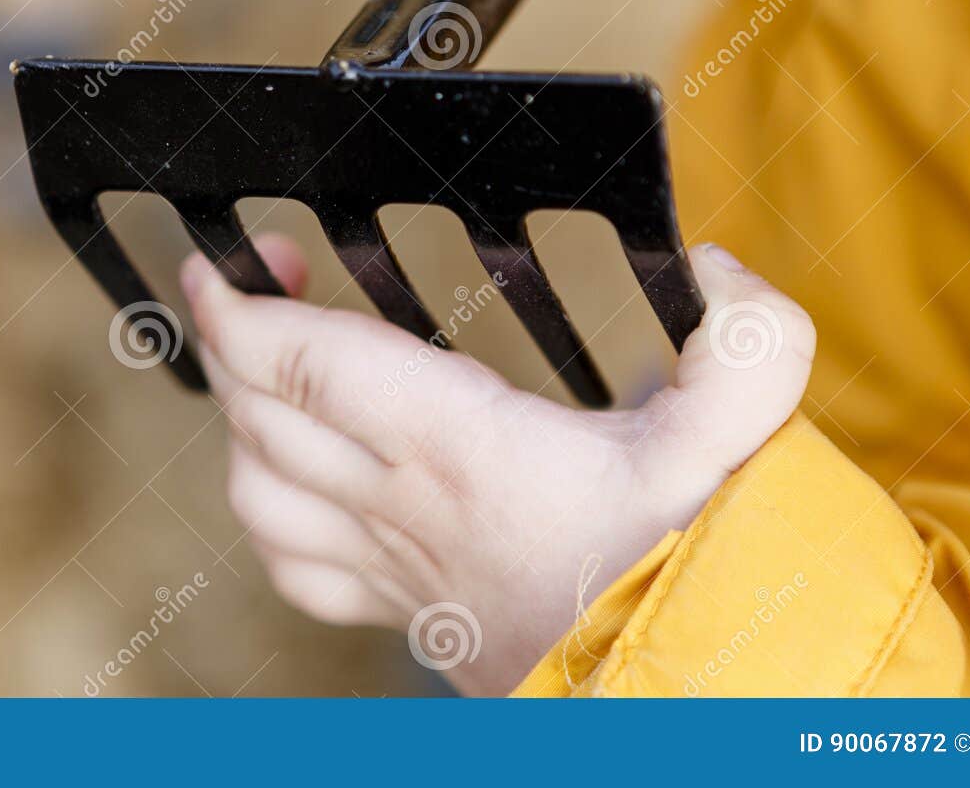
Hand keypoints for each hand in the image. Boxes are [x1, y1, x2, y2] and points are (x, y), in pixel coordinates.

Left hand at [180, 237, 814, 695]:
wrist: (684, 704)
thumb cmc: (688, 582)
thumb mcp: (740, 448)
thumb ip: (750, 347)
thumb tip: (719, 270)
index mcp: (461, 448)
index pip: (305, 366)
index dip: (240, 308)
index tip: (218, 266)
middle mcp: (407, 506)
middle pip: (260, 417)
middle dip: (230, 340)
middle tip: (248, 288)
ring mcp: (397, 567)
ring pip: (258, 496)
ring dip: (237, 426)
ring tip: (256, 374)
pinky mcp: (407, 612)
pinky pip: (296, 569)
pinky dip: (267, 517)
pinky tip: (285, 487)